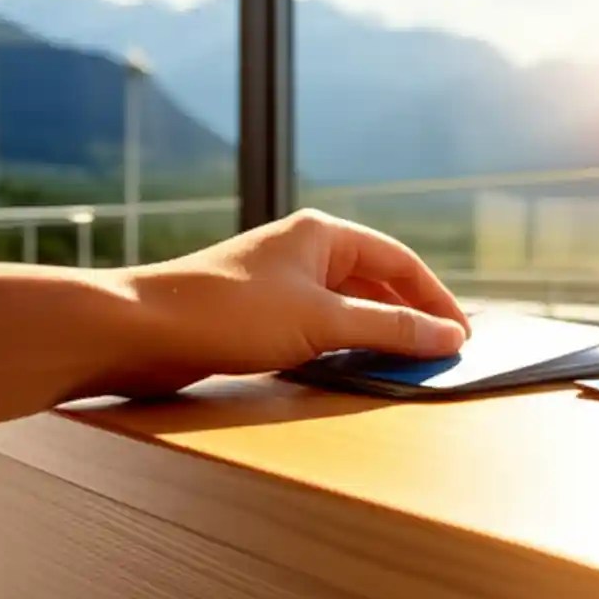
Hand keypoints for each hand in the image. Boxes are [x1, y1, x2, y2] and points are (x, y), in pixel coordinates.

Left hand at [122, 209, 470, 379]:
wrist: (138, 331)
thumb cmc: (227, 313)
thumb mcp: (321, 321)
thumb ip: (389, 328)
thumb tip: (448, 336)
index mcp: (323, 233)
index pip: (399, 261)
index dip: (435, 298)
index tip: (460, 335)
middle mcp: (305, 250)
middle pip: (377, 281)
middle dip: (410, 314)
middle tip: (442, 352)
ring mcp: (281, 282)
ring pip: (349, 304)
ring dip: (379, 331)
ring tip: (409, 362)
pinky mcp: (260, 314)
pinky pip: (321, 324)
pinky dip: (347, 343)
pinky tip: (357, 365)